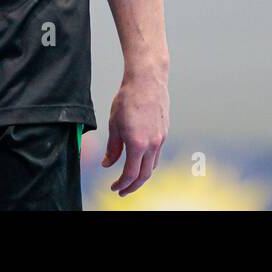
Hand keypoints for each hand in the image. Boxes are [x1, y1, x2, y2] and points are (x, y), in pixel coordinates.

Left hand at [101, 65, 168, 196]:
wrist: (147, 80)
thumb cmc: (127, 99)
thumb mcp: (113, 124)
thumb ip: (113, 148)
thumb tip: (107, 164)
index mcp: (138, 144)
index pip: (130, 174)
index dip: (121, 185)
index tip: (114, 188)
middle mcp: (152, 144)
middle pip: (144, 175)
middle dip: (133, 187)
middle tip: (122, 191)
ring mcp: (161, 139)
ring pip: (153, 165)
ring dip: (141, 175)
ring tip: (130, 178)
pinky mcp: (164, 132)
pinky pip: (157, 154)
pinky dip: (148, 162)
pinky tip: (139, 160)